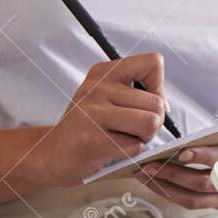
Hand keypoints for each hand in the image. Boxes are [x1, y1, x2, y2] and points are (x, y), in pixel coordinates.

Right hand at [36, 54, 167, 186]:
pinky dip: (131, 154)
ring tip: (123, 138)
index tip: (144, 102)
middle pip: (157, 103)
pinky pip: (135, 146)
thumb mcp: (107, 97)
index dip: (158, 88)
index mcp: (104, 72)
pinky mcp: (93, 140)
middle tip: (131, 130)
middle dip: (153, 122)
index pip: (153, 63)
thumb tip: (166, 107)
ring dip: (144, 138)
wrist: (52, 154)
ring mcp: (93, 113)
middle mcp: (97, 87)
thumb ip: (138, 94)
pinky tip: (111, 151)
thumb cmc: (88, 126)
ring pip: (150, 123)